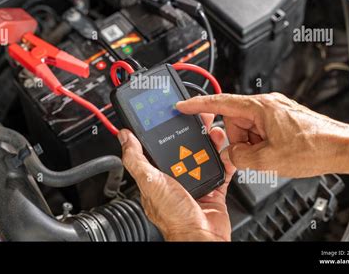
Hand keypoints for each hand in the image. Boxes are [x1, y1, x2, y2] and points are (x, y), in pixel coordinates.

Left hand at [118, 113, 235, 240]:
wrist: (201, 236)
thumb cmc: (174, 217)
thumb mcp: (150, 182)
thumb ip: (136, 159)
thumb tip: (123, 137)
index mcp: (157, 175)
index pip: (158, 145)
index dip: (164, 130)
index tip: (170, 114)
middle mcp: (175, 176)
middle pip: (183, 146)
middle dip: (191, 131)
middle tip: (198, 117)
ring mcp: (195, 181)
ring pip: (203, 154)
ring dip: (209, 141)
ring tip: (213, 129)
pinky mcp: (213, 187)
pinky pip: (220, 168)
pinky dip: (224, 158)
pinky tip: (225, 148)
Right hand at [176, 92, 348, 176]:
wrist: (341, 148)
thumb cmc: (312, 147)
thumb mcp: (267, 159)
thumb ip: (239, 157)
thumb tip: (230, 154)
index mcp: (259, 107)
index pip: (220, 103)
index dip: (197, 105)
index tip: (182, 106)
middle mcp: (266, 104)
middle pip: (235, 122)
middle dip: (240, 141)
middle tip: (254, 154)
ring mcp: (274, 111)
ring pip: (247, 129)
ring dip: (252, 145)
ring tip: (269, 155)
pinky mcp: (281, 119)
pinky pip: (260, 130)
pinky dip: (261, 143)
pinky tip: (274, 152)